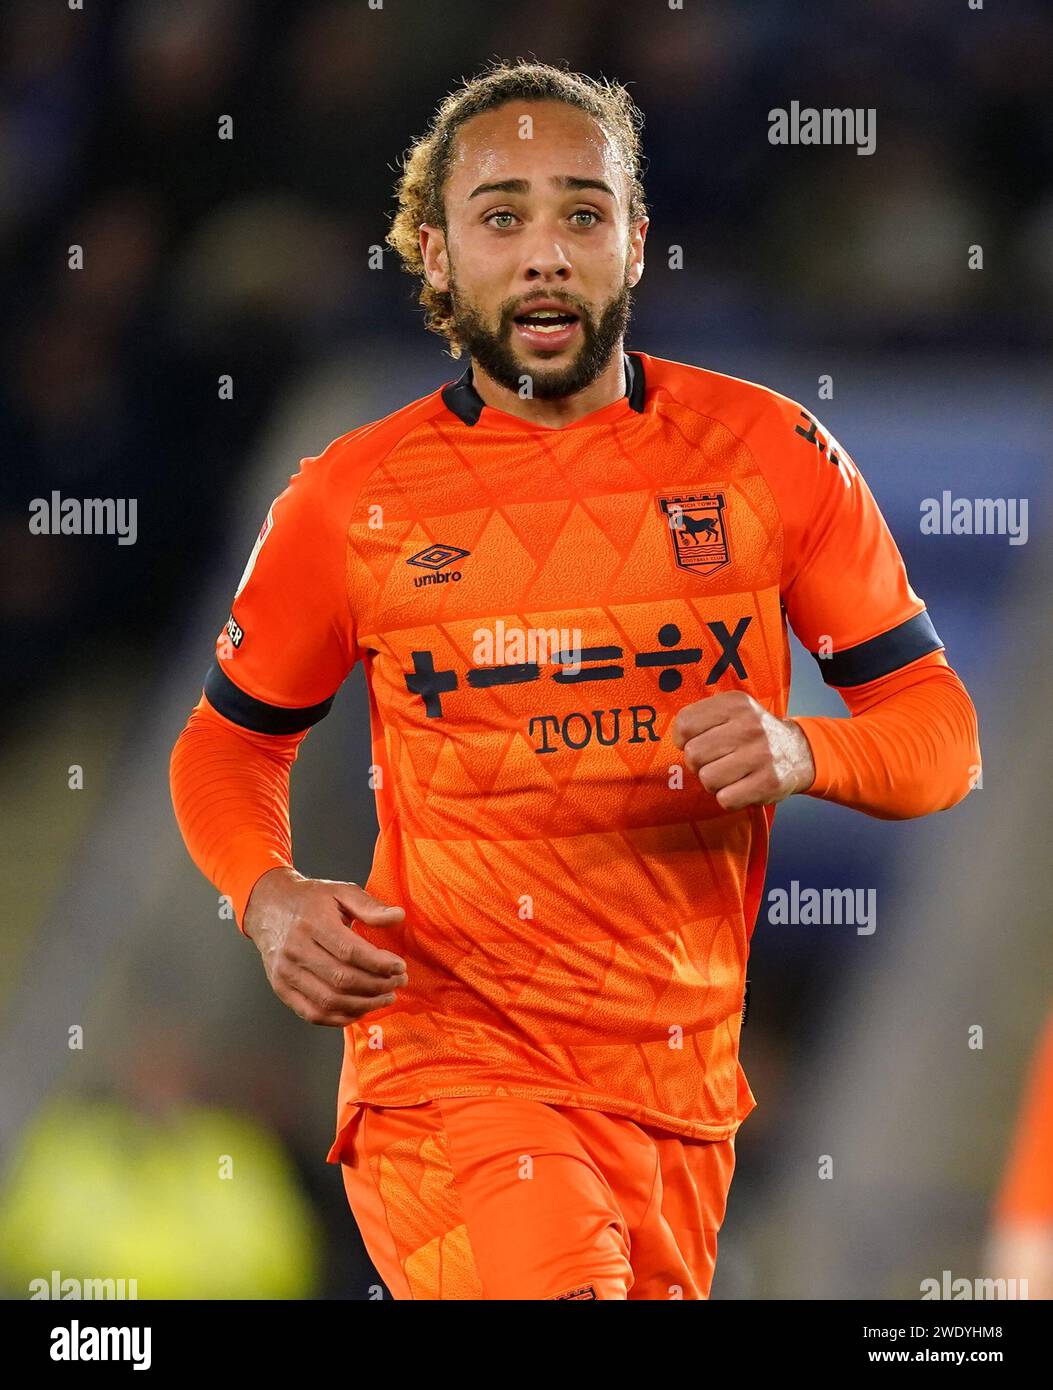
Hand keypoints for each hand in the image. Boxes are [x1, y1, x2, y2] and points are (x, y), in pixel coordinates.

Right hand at [243, 866, 408, 1025]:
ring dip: (364, 1005)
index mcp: (311, 922)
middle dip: (377, 986)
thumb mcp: (340, 892)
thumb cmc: (309, 900)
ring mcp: (285, 973)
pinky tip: (360, 1009)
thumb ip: (370, 906)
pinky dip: (341, 1018)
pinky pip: (313, 1014)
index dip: (379, 964)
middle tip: (398, 982)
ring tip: (386, 997)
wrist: (269, 907)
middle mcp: (295, 950)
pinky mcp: (281, 989)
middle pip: (342, 979)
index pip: (350, 951)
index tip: (400, 966)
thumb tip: (399, 916)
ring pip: (329, 1001)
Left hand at [671, 691, 814, 811]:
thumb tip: (676, 740)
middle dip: (699, 764)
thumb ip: (702, 718)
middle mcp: (749, 726)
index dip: (683, 740)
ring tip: (730, 775)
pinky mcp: (769, 782)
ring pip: (707, 779)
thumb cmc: (753, 734)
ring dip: (713, 783)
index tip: (696, 742)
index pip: (685, 724)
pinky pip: (726, 799)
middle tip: (716, 762)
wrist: (800, 751)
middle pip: (693, 755)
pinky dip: (728, 798)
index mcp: (735, 704)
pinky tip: (741, 787)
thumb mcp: (733, 711)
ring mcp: (761, 754)